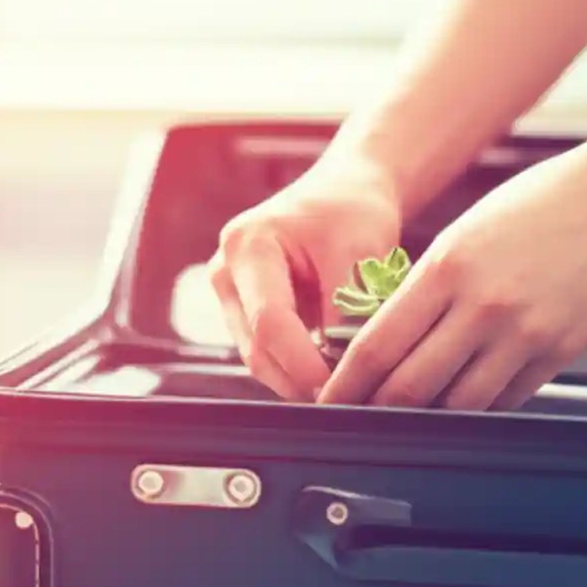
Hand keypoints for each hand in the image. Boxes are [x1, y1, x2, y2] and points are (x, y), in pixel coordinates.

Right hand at [208, 153, 402, 400]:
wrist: (344, 190)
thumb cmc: (352, 209)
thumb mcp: (360, 252)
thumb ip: (347, 309)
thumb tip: (344, 366)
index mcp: (248, 245)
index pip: (269, 321)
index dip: (302, 363)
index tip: (335, 388)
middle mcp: (226, 270)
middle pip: (255, 347)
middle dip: (298, 378)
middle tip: (344, 396)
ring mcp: (230, 291)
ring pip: (257, 355)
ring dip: (296, 376)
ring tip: (340, 384)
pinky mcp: (241, 307)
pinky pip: (265, 349)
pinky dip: (295, 364)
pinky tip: (327, 369)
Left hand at [318, 145, 586, 410]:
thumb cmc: (539, 204)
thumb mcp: (463, 234)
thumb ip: (425, 288)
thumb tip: (387, 341)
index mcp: (447, 267)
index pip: (377, 345)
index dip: (346, 383)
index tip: (330, 399)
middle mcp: (483, 305)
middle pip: (411, 386)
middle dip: (378, 410)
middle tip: (363, 419)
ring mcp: (525, 333)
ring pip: (459, 404)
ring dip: (430, 417)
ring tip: (412, 417)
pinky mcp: (561, 350)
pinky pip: (507, 399)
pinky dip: (480, 407)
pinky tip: (466, 402)